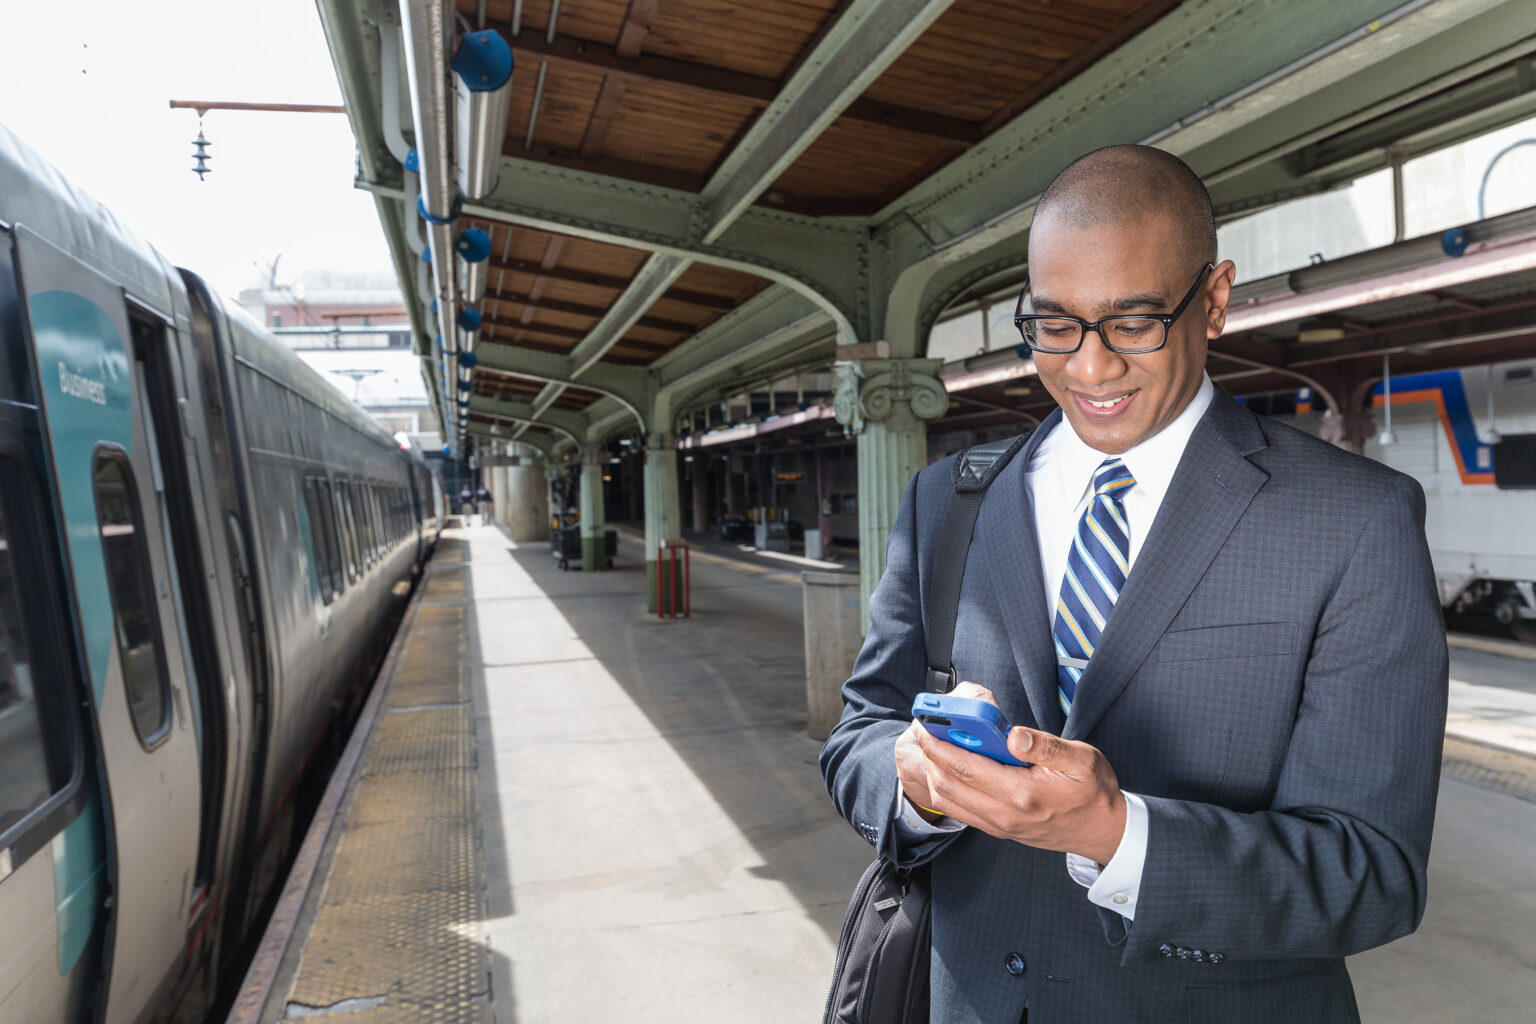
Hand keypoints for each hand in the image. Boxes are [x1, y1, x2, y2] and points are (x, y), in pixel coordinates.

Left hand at [896, 682, 1127, 862]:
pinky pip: (958, 810)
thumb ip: (1046, 745)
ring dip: (933, 771)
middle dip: (929, 753)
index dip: (939, 743)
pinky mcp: (998, 829)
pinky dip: (944, 788)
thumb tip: (1013, 735)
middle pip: (947, 783)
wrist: (1104, 831)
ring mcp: (999, 825)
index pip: (964, 767)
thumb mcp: (1082, 760)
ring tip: (932, 743)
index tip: (927, 721)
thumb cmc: (1093, 792)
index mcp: (1022, 793)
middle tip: (923, 727)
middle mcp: (1004, 813)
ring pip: (947, 800)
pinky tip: (947, 766)